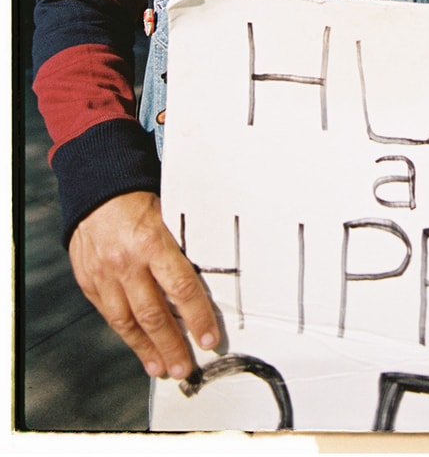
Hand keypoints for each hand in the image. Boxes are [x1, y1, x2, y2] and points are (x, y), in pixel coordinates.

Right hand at [68, 190, 219, 379]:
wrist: (97, 189)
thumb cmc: (140, 201)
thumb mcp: (168, 214)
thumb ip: (180, 248)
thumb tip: (205, 281)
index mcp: (152, 242)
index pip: (181, 288)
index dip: (197, 317)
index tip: (209, 339)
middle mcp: (126, 262)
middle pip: (154, 314)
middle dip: (172, 346)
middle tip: (184, 368)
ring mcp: (104, 275)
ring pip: (127, 322)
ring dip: (146, 349)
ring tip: (160, 368)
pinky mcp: (89, 282)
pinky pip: (109, 314)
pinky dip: (125, 333)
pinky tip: (137, 345)